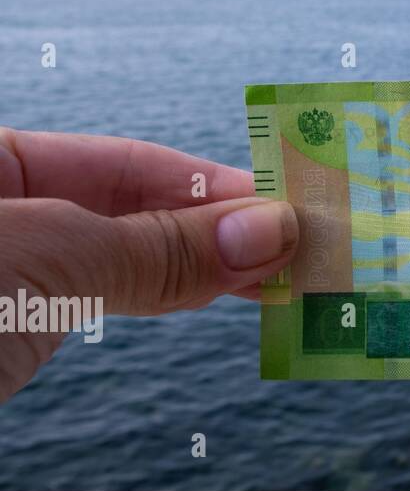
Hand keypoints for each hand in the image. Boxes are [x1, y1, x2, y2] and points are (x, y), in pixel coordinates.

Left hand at [0, 129, 298, 403]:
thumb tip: (270, 231)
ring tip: (278, 277)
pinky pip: (100, 300)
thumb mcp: (53, 260)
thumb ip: (158, 246)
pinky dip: (159, 298)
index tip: (290, 206)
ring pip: (123, 259)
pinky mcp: (10, 328)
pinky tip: (209, 296)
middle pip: (132, 209)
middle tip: (300, 248)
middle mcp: (9, 209)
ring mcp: (11, 272)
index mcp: (0, 162)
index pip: (129, 162)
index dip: (214, 183)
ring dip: (202, 269)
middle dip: (219, 229)